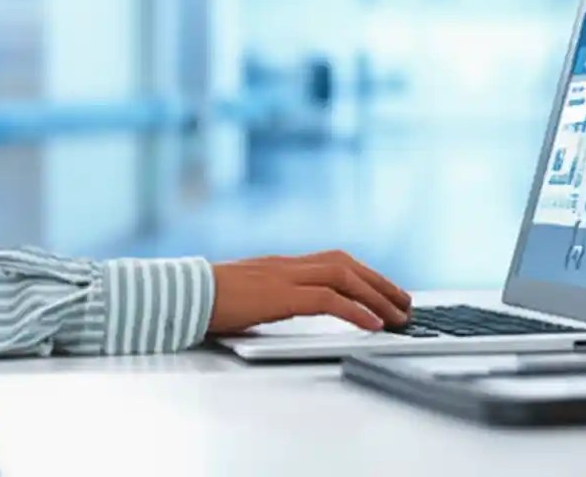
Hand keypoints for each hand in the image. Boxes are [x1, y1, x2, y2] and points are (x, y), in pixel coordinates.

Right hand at [208, 250, 411, 333]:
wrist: (180, 295)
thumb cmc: (207, 301)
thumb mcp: (248, 298)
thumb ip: (271, 299)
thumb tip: (285, 311)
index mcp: (281, 265)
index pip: (334, 261)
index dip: (364, 274)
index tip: (385, 290)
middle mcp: (288, 265)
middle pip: (346, 265)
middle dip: (380, 283)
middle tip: (405, 303)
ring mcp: (284, 277)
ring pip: (344, 277)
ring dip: (376, 296)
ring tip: (398, 316)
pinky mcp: (280, 296)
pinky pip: (328, 300)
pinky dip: (355, 310)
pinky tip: (373, 324)